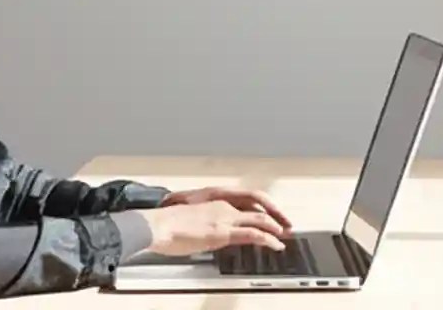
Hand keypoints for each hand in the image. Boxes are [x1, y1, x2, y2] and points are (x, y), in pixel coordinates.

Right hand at [137, 200, 286, 255]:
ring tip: (284, 236)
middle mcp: (223, 204)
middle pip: (258, 206)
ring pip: (260, 219)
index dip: (261, 207)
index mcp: (215, 198)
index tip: (270, 215)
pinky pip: (253, 234)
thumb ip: (203, 219)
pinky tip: (275, 244)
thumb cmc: (167, 223)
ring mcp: (225, 217)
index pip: (246, 199)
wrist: (158, 224)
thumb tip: (206, 229)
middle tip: (285, 225)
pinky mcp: (224, 232)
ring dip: (275, 228)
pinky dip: (268, 239)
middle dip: (274, 216)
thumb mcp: (190, 216)